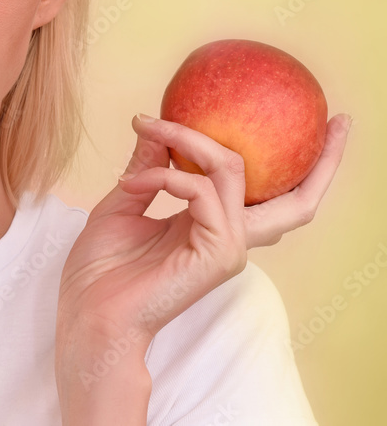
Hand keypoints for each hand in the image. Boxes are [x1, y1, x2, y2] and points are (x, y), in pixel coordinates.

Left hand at [53, 112, 349, 422]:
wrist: (90, 314)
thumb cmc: (100, 268)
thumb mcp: (124, 200)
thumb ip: (147, 165)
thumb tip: (157, 127)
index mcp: (214, 226)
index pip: (268, 193)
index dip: (295, 163)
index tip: (287, 117)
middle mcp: (231, 236)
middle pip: (297, 197)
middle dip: (323, 159)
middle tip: (339, 120)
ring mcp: (228, 246)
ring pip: (232, 171)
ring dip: (187, 139)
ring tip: (148, 125)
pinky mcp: (218, 253)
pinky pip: (201, 190)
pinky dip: (164, 176)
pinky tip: (132, 183)